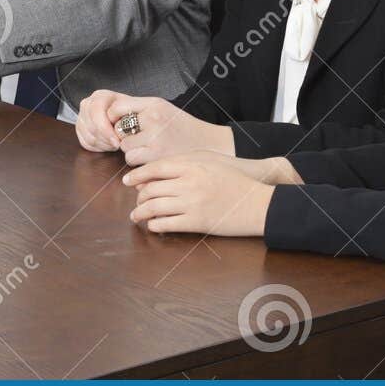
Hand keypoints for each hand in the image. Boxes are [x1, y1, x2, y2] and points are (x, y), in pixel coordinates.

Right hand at [75, 89, 128, 151]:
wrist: (125, 115)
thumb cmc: (130, 112)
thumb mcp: (133, 108)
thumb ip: (126, 115)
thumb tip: (120, 131)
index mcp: (100, 96)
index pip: (96, 112)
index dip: (106, 129)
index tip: (117, 141)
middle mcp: (87, 104)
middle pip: (92, 127)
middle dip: (106, 139)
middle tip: (118, 144)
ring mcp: (81, 117)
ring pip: (89, 137)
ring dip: (104, 144)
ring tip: (115, 144)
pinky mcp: (80, 129)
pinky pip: (85, 143)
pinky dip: (98, 148)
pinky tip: (108, 145)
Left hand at [104, 95, 235, 165]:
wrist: (209, 143)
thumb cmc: (181, 127)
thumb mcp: (162, 108)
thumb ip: (139, 109)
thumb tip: (109, 115)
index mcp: (154, 103)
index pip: (117, 107)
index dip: (112, 117)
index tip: (118, 125)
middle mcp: (154, 118)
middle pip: (118, 130)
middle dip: (124, 137)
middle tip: (138, 140)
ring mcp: (155, 137)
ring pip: (124, 148)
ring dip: (131, 152)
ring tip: (147, 150)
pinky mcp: (157, 156)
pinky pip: (133, 161)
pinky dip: (138, 163)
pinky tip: (151, 159)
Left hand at [124, 151, 274, 236]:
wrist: (257, 201)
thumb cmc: (235, 177)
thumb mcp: (210, 159)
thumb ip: (184, 161)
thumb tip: (157, 170)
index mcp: (191, 164)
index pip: (154, 168)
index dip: (136, 174)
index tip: (127, 180)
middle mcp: (188, 182)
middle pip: (150, 189)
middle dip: (138, 196)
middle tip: (136, 200)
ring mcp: (191, 203)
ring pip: (154, 207)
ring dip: (140, 213)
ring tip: (136, 216)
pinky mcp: (196, 222)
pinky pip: (166, 224)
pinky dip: (154, 225)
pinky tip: (153, 225)